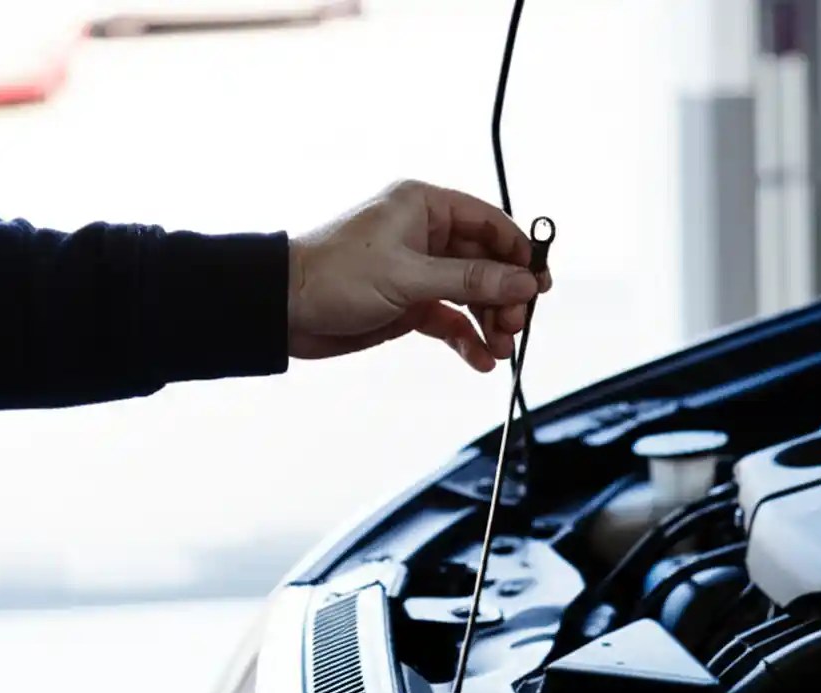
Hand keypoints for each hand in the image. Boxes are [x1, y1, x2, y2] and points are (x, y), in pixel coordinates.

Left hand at [286, 180, 551, 371]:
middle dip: (505, 296)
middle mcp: (425, 235)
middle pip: (487, 263)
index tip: (538, 283)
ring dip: (490, 322)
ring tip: (499, 348)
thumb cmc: (332, 276)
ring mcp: (419, 271)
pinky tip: (480, 358)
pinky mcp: (410, 304)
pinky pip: (451, 319)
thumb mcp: (408, 276)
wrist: (282, 312)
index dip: (518, 253)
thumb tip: (523, 281)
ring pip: (473, 294)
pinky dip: (467, 339)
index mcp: (424, 207)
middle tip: (515, 324)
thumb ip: (471, 279)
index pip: (489, 223)